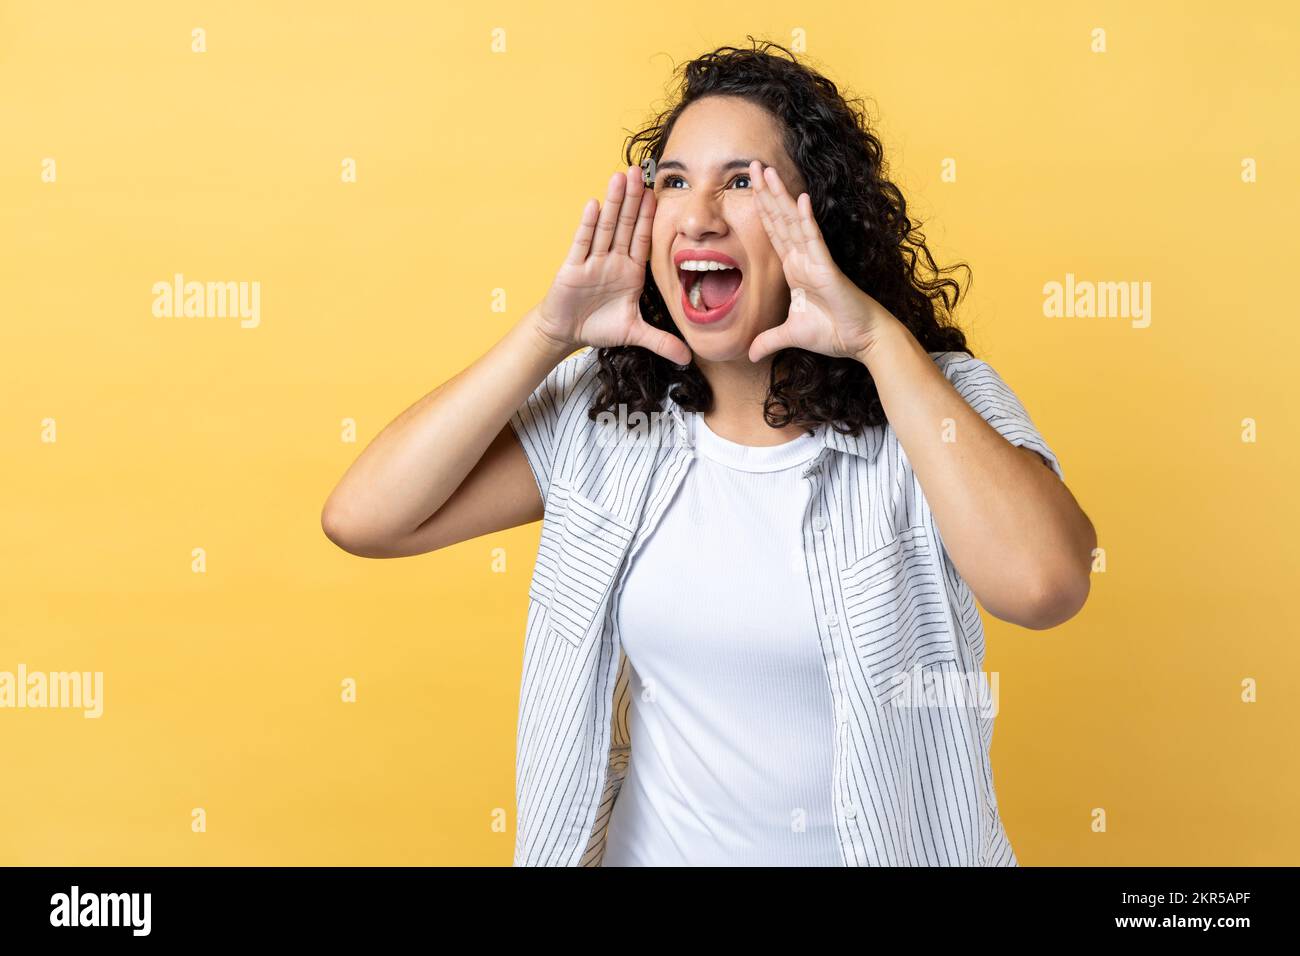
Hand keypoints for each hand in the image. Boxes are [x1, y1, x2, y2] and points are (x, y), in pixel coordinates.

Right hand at [534, 166, 691, 364]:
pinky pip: (582, 244)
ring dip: (614, 203)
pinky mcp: (573, 268)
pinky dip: (588, 225)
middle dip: (633, 198)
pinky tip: (594, 205)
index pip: (642, 238)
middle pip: (625, 224)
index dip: (650, 216)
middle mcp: (612, 260)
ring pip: (605, 227)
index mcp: (630, 271)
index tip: (658, 192)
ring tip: (620, 176)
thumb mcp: (635, 333)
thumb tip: (689, 358)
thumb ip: (661, 342)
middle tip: (640, 170)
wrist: (565, 333)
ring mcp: (592, 261)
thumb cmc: (598, 326)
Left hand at [747, 160, 893, 363]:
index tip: (749, 187)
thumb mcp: (791, 335)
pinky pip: (814, 240)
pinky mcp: (827, 268)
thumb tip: (748, 353)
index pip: (773, 233)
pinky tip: (799, 198)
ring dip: (780, 196)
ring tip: (767, 171)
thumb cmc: (833, 333)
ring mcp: (815, 260)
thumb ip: (769, 340)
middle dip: (766, 191)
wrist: (861, 341)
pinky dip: (806, 220)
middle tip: (752, 163)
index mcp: (794, 269)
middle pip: (779, 219)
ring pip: (793, 222)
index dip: (761, 210)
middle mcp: (803, 259)